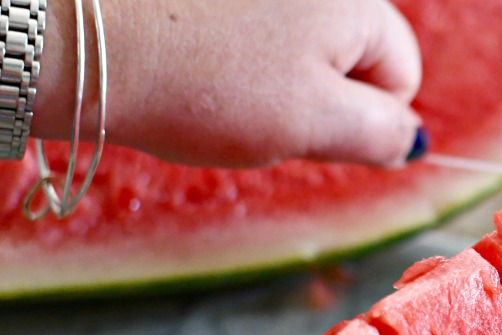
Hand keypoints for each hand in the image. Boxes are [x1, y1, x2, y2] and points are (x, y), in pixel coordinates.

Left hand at [31, 0, 422, 167]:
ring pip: (297, 41)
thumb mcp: (310, 125)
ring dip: (272, 75)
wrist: (76, 39)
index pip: (401, 73)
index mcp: (354, 1)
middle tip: (260, 113)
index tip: (309, 131)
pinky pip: (250, 23)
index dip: (365, 118)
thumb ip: (380, 134)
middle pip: (349, 51)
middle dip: (317, 93)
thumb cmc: (200, 85)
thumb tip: (410, 139)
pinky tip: (193, 63)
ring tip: (217, 89)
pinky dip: (231, 50)